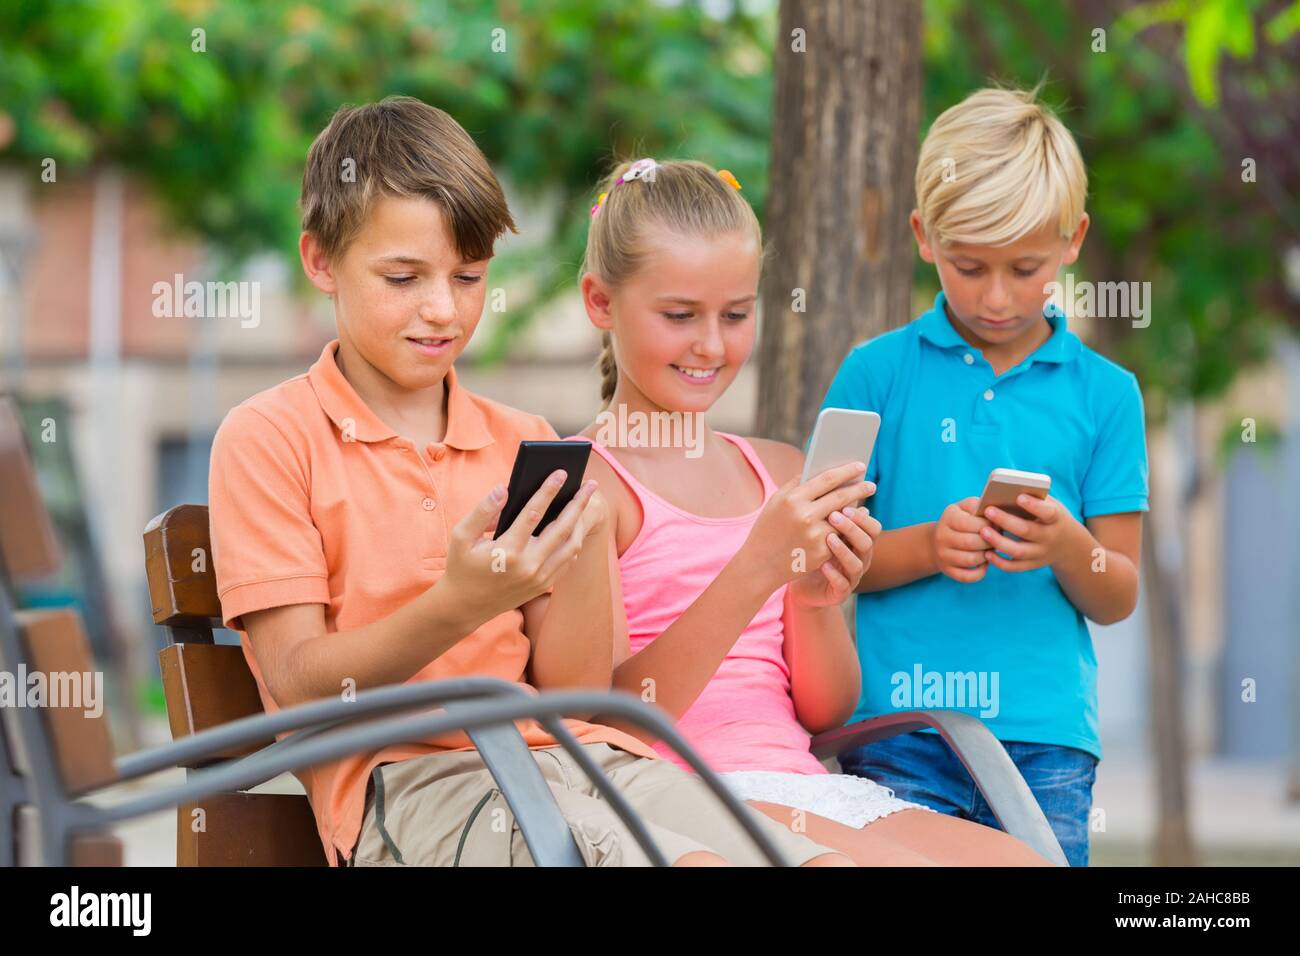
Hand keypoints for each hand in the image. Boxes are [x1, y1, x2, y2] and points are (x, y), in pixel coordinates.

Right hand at [442, 472, 600, 625]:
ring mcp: (539, 578)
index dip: (548, 491)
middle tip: (590, 484)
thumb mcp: (461, 536)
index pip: (533, 513)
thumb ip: (482, 511)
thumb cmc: (462, 566)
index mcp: (507, 550)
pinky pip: (568, 561)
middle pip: (562, 528)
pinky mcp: (544, 585)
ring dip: (580, 523)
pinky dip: (574, 542)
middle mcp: (528, 566)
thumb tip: (504, 488)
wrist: (465, 606)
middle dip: (578, 503)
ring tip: (584, 503)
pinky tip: (574, 527)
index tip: (561, 473)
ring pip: (571, 546)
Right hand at [740, 460, 874, 591]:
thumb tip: (821, 469)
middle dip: (860, 489)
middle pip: (841, 497)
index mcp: (792, 499)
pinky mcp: (821, 553)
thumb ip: (796, 484)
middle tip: (871, 485)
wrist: (760, 564)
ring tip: (862, 505)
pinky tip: (851, 526)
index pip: (827, 479)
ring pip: (844, 518)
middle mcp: (804, 516)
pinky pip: (839, 537)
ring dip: (856, 511)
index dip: (846, 471)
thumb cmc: (768, 528)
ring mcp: (814, 536)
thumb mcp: (776, 502)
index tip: (860, 466)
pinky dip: (846, 530)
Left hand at [789, 504, 882, 607]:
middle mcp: (859, 557)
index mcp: (857, 540)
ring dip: (844, 550)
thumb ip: (825, 510)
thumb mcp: (816, 528)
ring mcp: (851, 576)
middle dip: (853, 528)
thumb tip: (827, 479)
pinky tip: (823, 564)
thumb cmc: (807, 548)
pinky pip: (842, 585)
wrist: (796, 580)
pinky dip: (833, 574)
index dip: (861, 516)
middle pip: (867, 542)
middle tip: (834, 515)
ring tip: (829, 538)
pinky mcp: (839, 592)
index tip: (845, 502)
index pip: (871, 526)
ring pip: (857, 564)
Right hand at [932, 496, 992, 582]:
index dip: (990, 525)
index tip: (997, 525)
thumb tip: (997, 513)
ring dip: (986, 556)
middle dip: (990, 542)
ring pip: (971, 560)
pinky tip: (984, 563)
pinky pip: (968, 577)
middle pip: (972, 542)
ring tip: (990, 550)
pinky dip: (980, 572)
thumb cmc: (961, 520)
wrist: (938, 539)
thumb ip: (980, 506)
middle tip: (997, 539)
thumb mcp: (966, 507)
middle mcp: (942, 536)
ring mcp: (943, 555)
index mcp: (949, 517)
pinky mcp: (947, 570)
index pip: (973, 523)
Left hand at [980, 494, 1079, 571]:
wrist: (1069, 545)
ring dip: (999, 542)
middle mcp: (1049, 537)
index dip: (1034, 506)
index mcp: (1056, 519)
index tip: (1019, 497)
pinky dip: (1000, 562)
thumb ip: (1033, 498)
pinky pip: (1015, 567)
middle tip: (988, 510)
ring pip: (1019, 551)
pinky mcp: (1032, 565)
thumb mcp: (1049, 505)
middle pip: (1027, 531)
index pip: (1047, 513)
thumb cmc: (1050, 516)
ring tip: (983, 531)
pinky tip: (987, 553)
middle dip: (1006, 521)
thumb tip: (1003, 490)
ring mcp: (1041, 553)